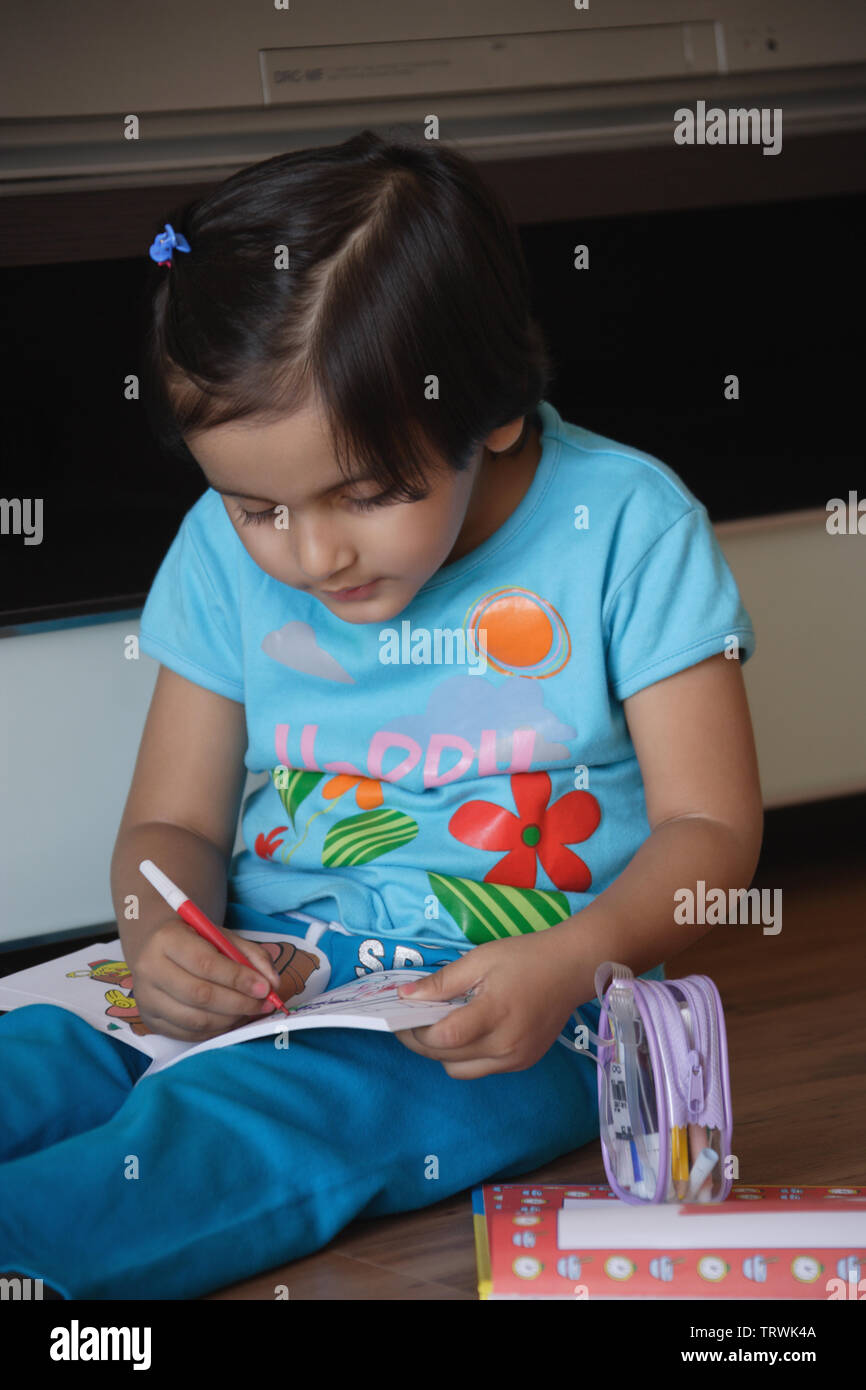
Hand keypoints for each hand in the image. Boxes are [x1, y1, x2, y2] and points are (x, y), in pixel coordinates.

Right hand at [129, 917, 283, 1041]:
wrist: (158, 948)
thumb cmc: (196, 940)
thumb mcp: (224, 936)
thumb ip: (252, 956)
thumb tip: (273, 984)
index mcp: (166, 938)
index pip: (205, 963)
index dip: (237, 978)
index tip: (264, 987)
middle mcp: (149, 968)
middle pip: (199, 994)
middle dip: (239, 1003)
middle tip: (264, 1004)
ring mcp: (146, 998)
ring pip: (195, 1020)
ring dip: (231, 1020)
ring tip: (251, 1012)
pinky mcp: (150, 1020)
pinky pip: (188, 1034)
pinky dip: (216, 1031)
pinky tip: (232, 1020)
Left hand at [393, 929, 584, 1079]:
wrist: (571, 969)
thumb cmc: (525, 957)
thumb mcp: (480, 959)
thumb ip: (442, 982)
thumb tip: (404, 996)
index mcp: (494, 1014)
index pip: (443, 1037)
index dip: (415, 1031)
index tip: (399, 1017)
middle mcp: (506, 1045)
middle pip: (447, 1057)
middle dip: (421, 1042)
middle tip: (410, 1022)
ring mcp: (516, 1059)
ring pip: (461, 1070)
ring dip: (442, 1054)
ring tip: (439, 1027)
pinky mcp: (523, 1063)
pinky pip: (481, 1069)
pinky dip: (465, 1056)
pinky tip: (466, 1032)